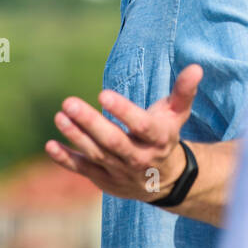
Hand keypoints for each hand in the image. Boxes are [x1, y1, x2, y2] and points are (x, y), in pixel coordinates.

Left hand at [45, 64, 202, 201]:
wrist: (163, 180)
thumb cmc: (166, 135)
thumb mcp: (177, 114)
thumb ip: (184, 91)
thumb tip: (195, 67)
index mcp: (159, 139)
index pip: (141, 126)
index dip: (123, 111)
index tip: (103, 94)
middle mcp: (139, 158)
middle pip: (114, 142)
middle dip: (91, 123)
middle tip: (69, 103)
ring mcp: (120, 171)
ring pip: (96, 154)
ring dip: (76, 136)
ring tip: (60, 116)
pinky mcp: (104, 179)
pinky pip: (83, 169)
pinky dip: (66, 159)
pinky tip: (51, 145)